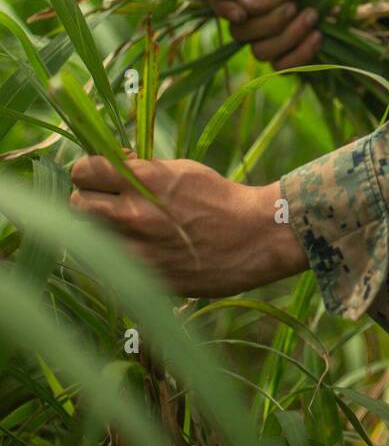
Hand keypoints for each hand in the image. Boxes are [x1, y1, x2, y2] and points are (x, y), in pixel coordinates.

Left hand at [69, 156, 307, 296]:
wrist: (254, 237)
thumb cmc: (219, 197)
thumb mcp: (180, 169)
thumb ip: (141, 170)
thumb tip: (110, 168)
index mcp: (144, 180)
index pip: (83, 170)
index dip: (88, 170)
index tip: (98, 175)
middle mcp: (134, 215)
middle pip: (76, 204)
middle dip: (88, 199)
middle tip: (106, 201)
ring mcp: (137, 250)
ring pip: (87, 238)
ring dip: (98, 230)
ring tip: (121, 227)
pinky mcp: (144, 278)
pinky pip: (109, 266)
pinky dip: (116, 257)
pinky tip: (138, 250)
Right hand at [207, 0, 332, 71]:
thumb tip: (243, 7)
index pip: (218, 2)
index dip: (222, 8)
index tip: (240, 12)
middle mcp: (253, 20)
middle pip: (240, 33)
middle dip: (269, 22)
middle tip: (294, 6)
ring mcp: (268, 42)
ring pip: (260, 52)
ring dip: (289, 36)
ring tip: (312, 16)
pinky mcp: (286, 60)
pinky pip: (282, 67)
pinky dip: (301, 53)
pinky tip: (317, 36)